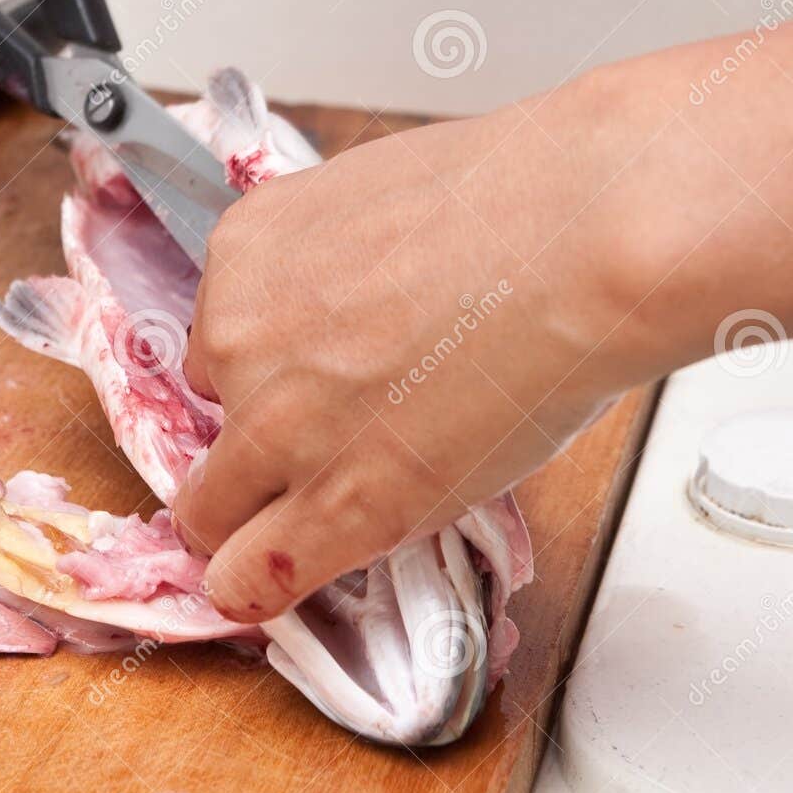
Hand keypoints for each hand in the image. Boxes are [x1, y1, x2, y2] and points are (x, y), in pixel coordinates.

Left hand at [176, 73, 639, 621]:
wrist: (581, 242)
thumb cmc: (522, 204)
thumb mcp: (382, 203)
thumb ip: (340, 268)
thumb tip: (361, 308)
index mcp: (247, 251)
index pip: (220, 341)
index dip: (267, 377)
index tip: (302, 392)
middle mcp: (239, 337)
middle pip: (211, 426)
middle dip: (253, 447)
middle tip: (317, 455)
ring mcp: (277, 427)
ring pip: (213, 512)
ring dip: (251, 523)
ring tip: (302, 526)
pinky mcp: (336, 505)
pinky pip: (252, 577)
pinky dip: (257, 588)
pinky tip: (272, 586)